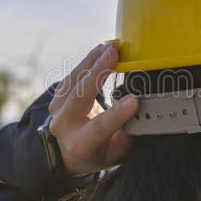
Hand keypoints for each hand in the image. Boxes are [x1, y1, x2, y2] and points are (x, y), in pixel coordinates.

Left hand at [47, 43, 138, 174]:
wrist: (66, 153)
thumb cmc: (98, 151)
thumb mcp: (115, 151)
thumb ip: (128, 133)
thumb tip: (143, 111)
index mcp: (80, 145)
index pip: (99, 127)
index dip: (117, 114)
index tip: (135, 100)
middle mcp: (64, 127)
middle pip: (80, 97)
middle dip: (98, 72)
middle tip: (114, 53)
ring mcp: (57, 110)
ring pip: (73, 81)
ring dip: (92, 61)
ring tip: (110, 47)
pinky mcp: (57, 97)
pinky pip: (71, 76)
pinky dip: (87, 62)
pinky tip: (100, 50)